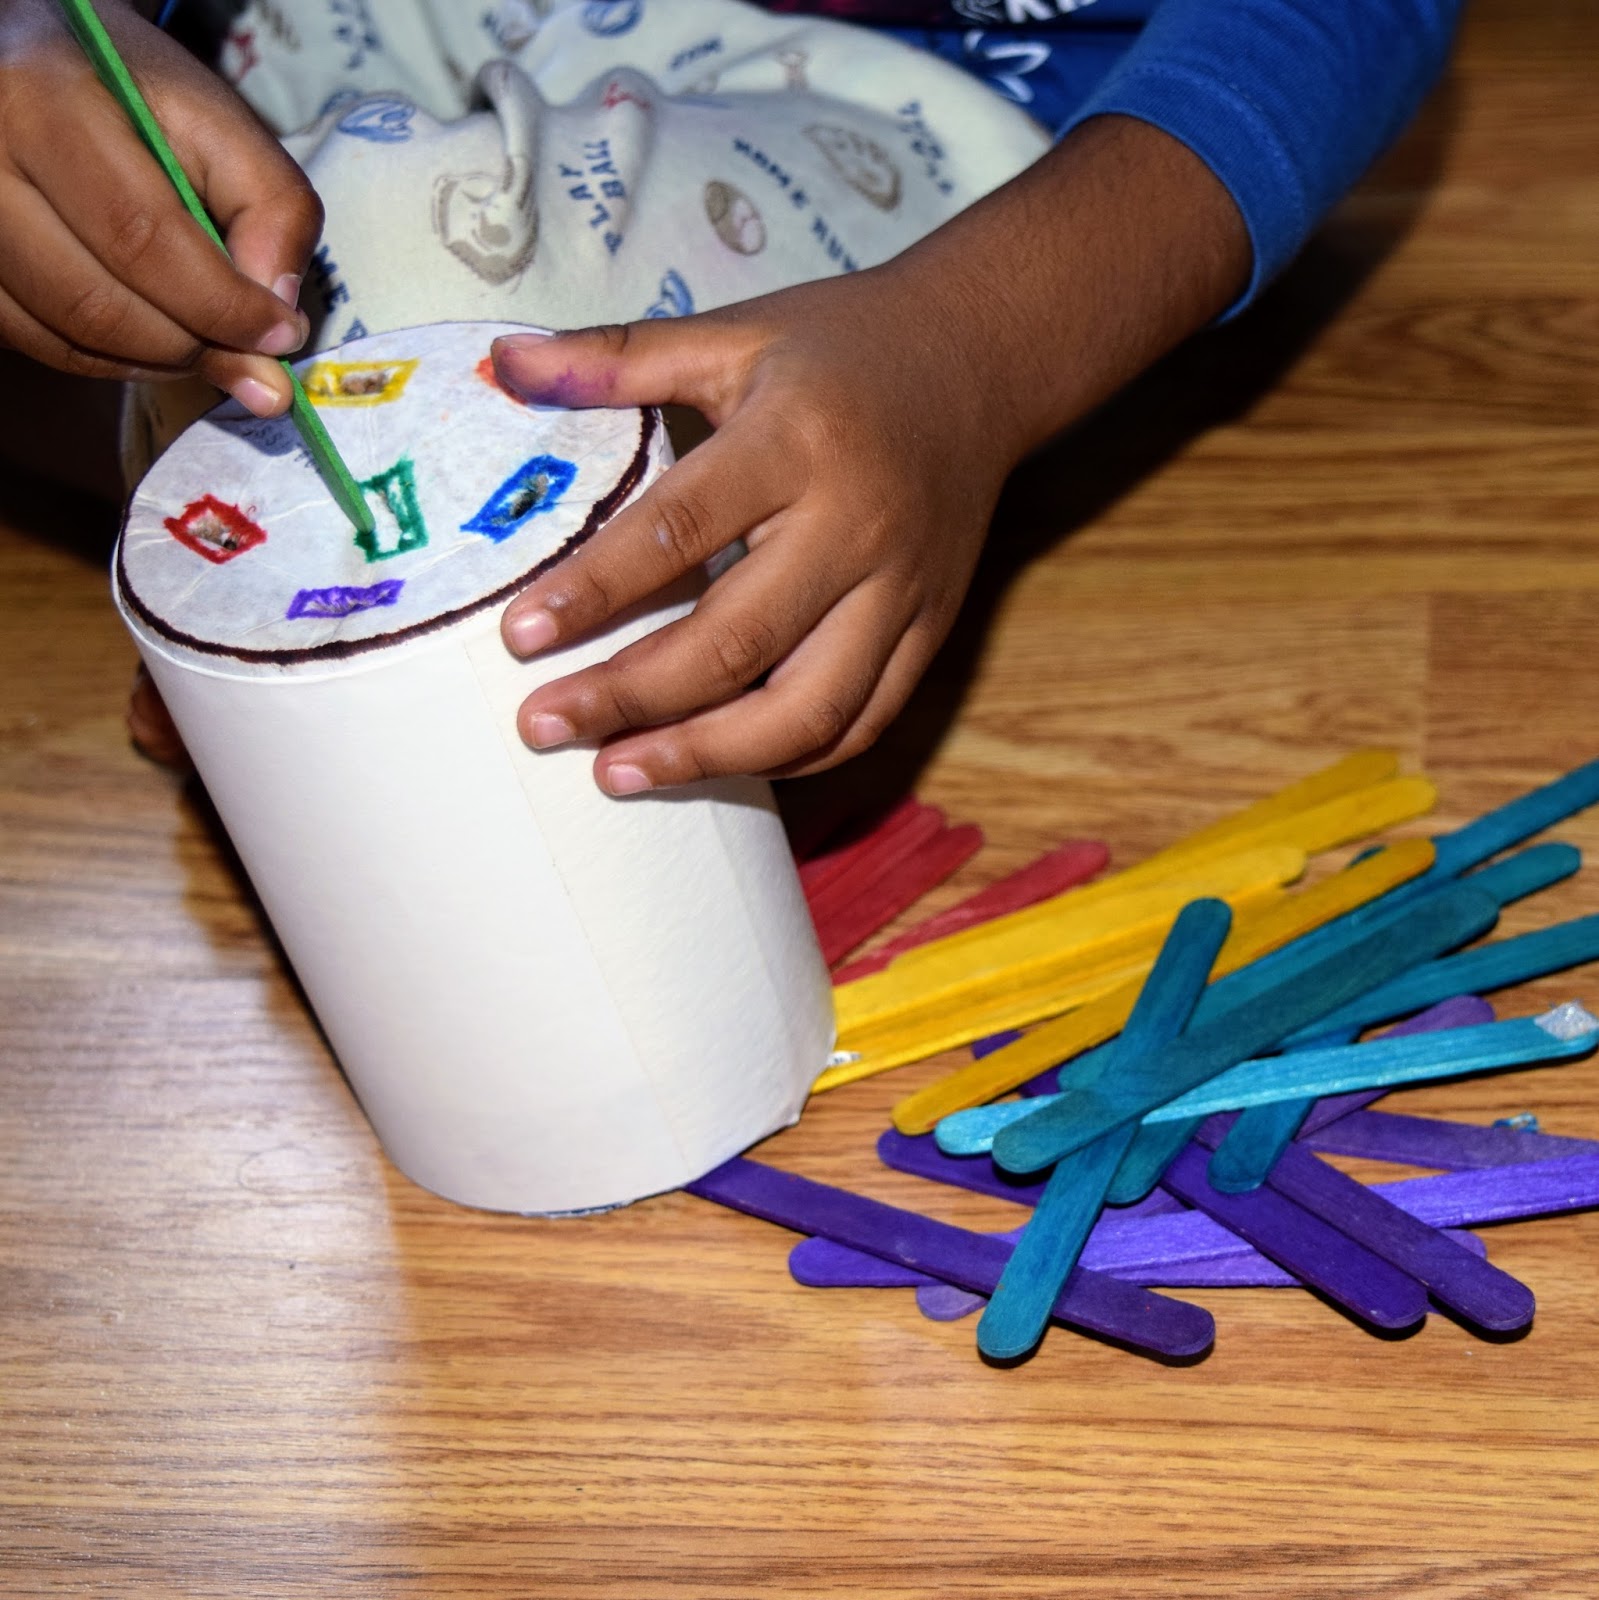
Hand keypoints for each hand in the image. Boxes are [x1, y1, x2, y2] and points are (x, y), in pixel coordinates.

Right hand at [0, 0, 321, 413]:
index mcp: (47, 106)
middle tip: (252, 357)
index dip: (222, 306)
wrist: (37, 68)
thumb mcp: (220, 124)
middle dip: (193, 346)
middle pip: (99, 303)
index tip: (283, 335)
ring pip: (67, 336)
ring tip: (210, 345)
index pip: (141, 238)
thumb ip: (273, 209)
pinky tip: (156, 340)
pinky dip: (113, 361)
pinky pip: (40, 344)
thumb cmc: (134, 94)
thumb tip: (279, 323)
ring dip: (158, 362)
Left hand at [493, 268, 1017, 793]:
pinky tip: (714, 761)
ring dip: (706, 755)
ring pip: (807, 710)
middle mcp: (855, 528)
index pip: (679, 532)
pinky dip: (786, 758)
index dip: (593, 592)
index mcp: (795, 444)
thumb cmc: (844, 349)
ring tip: (617, 773)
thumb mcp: (735, 333)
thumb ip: (618, 358)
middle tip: (543, 726)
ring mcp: (902, 592)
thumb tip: (504, 366)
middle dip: (630, 699)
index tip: (519, 639)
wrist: (983, 363)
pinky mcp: (932, 631)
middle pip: (737, 644)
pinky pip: (861, 723)